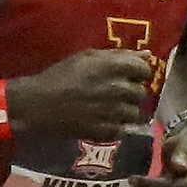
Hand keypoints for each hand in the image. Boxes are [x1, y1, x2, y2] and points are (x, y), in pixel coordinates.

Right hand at [7, 50, 151, 141]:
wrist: (40, 105)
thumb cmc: (60, 76)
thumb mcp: (87, 57)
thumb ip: (119, 55)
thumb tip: (146, 55)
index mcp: (115, 67)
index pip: (145, 69)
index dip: (137, 72)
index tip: (127, 75)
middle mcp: (119, 89)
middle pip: (141, 92)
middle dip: (130, 92)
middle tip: (114, 92)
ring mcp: (114, 112)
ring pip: (134, 113)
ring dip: (124, 110)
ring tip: (107, 108)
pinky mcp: (107, 131)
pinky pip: (123, 129)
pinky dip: (115, 126)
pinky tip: (101, 120)